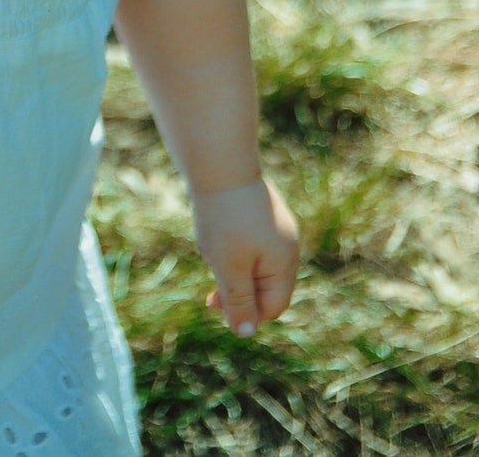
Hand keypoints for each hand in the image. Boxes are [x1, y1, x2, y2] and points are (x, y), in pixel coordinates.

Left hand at [192, 177, 298, 336]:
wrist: (220, 164)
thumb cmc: (224, 219)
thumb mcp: (229, 267)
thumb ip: (239, 301)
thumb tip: (247, 333)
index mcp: (285, 262)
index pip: (274, 305)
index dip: (248, 314)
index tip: (216, 304)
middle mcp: (288, 244)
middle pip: (267, 286)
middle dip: (239, 293)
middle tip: (208, 296)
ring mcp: (278, 226)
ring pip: (257, 265)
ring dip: (235, 272)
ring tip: (212, 257)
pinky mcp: (264, 212)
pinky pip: (253, 244)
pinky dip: (235, 251)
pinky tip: (216, 238)